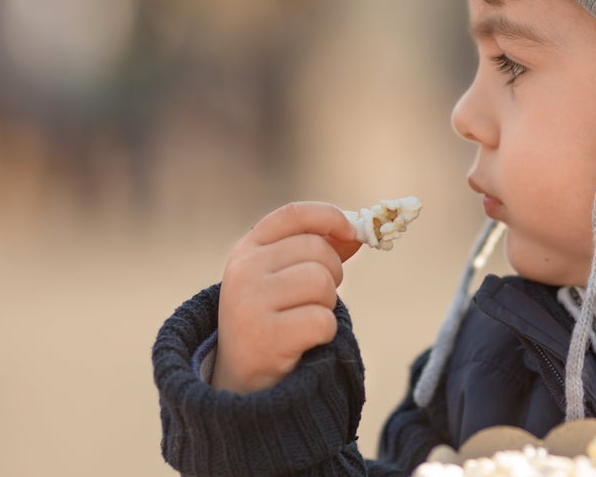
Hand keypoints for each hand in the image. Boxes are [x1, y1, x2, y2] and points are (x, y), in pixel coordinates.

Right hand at [213, 201, 361, 393]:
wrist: (239, 381)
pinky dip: (324, 333)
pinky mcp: (266, 337)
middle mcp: (244, 271)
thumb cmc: (271, 321)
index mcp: (247, 250)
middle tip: (318, 298)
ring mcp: (251, 303)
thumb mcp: (282, 279)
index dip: (330, 217)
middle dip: (332, 273)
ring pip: (322, 283)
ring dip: (327, 305)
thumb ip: (315, 251)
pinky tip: (304, 342)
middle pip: (317, 250)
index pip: (294, 214)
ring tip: (305, 320)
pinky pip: (322, 320)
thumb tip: (356, 230)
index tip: (353, 232)